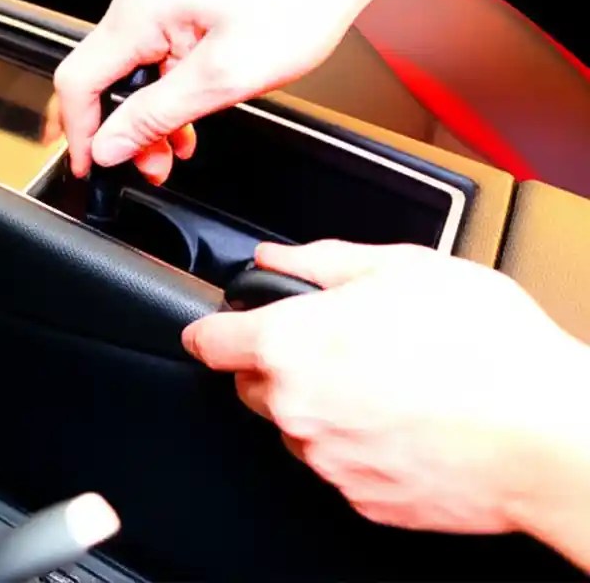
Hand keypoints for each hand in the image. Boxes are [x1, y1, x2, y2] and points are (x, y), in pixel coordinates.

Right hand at [53, 0, 395, 183]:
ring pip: (133, 69)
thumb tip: (109, 145)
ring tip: (178, 148)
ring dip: (149, 115)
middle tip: (152, 167)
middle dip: (121, 130)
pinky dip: (168, 90)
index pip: (79, 81)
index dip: (79, 134)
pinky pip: (157, 52)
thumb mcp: (225, 77)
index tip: (89, 169)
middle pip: (104, 77)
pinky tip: (193, 113)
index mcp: (141, 9)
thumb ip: (157, 117)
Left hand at [182, 240, 589, 534]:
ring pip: (296, 428)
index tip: (224, 327)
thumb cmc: (487, 348)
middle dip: (283, 364)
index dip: (217, 328)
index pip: (208, 341)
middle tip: (344, 346)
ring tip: (389, 384)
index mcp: (290, 345)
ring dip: (322, 407)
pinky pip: (339, 466)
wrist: (549, 434)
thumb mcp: (402, 267)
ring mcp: (325, 460)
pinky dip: (359, 446)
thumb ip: (321, 259)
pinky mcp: (359, 498)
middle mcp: (294, 408)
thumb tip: (274, 257)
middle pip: (254, 385)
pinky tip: (406, 422)